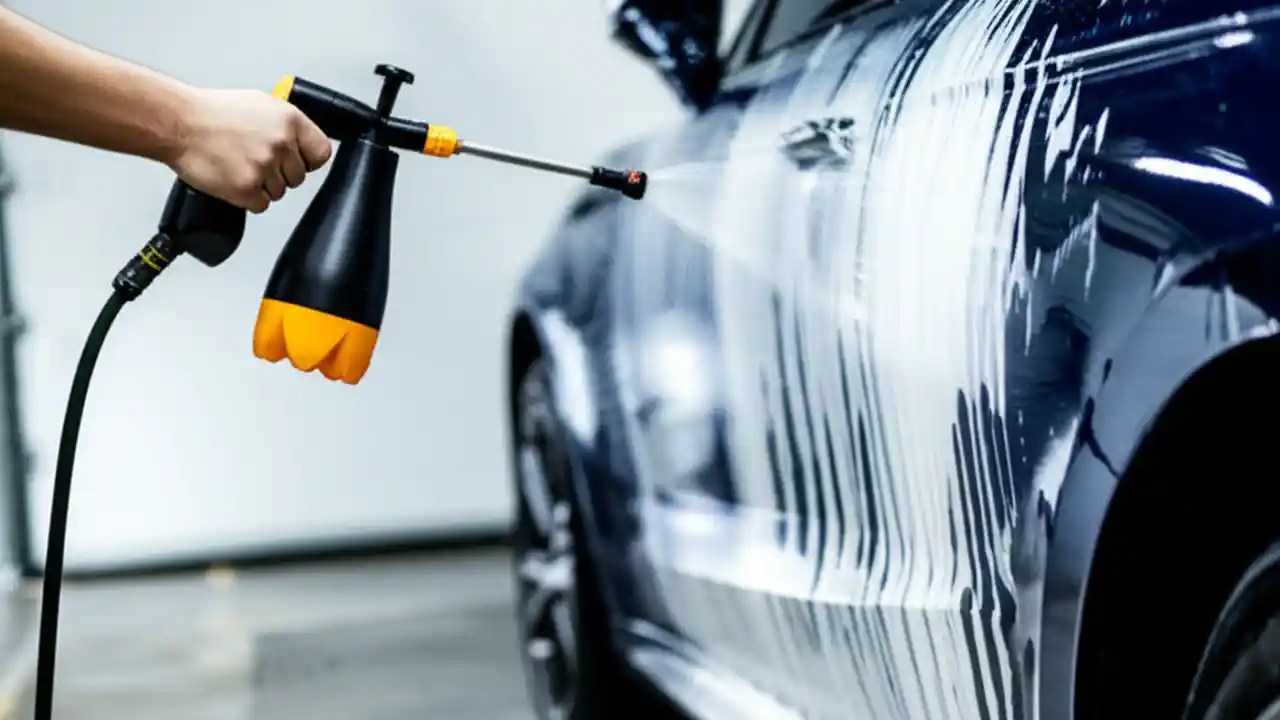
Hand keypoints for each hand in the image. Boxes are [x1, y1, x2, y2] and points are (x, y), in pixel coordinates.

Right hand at [167, 88, 331, 212]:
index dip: (308, 160)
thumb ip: (286, 125)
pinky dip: (247, 198)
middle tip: (254, 160)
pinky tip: (233, 178)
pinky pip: (261, 205)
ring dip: (261, 185)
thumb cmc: (213, 112)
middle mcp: (282, 145)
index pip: (321, 153)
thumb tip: (301, 142)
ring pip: (279, 192)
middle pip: (298, 177)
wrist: (179, 123)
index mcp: (290, 121)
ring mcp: (265, 168)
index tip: (298, 161)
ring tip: (238, 165)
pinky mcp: (247, 189)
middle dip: (279, 173)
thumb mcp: (261, 104)